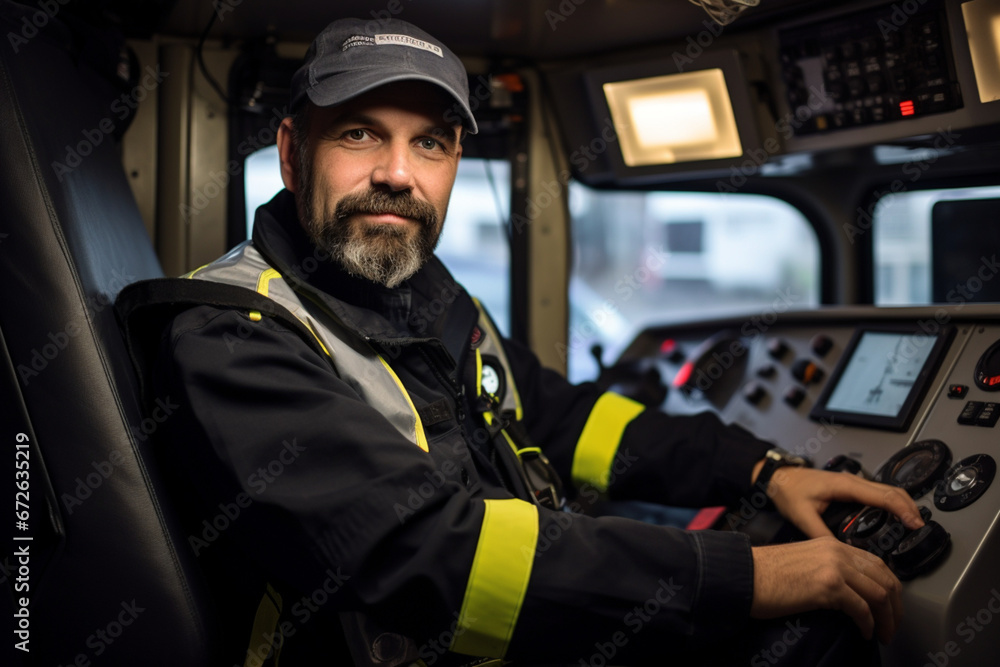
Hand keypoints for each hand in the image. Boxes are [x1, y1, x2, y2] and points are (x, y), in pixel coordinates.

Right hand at [751, 537, 901, 642]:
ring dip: (886, 619)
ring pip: (879, 593)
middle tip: (893, 624)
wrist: (745, 575)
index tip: (890, 605)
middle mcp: (837, 552)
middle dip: (895, 606)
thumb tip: (846, 592)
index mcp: (831, 544)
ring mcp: (834, 567)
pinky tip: (865, 632)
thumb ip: (826, 568)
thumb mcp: (802, 561)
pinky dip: (869, 624)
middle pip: (884, 577)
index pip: (875, 563)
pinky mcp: (828, 586)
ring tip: (883, 633)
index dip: (889, 587)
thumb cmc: (765, 573)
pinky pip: (862, 609)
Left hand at [754, 465, 923, 538]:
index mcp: (844, 485)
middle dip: (910, 507)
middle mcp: (852, 481)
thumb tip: (839, 553)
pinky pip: (878, 494)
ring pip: (887, 490)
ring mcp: (853, 483)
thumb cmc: (788, 490)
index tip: (915, 524)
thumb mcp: (802, 515)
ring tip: (912, 524)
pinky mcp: (851, 488)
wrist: (778, 478)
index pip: (883, 495)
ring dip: (903, 505)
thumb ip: (820, 534)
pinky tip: (894, 518)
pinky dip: (892, 504)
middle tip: (920, 528)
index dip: (903, 510)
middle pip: (891, 491)